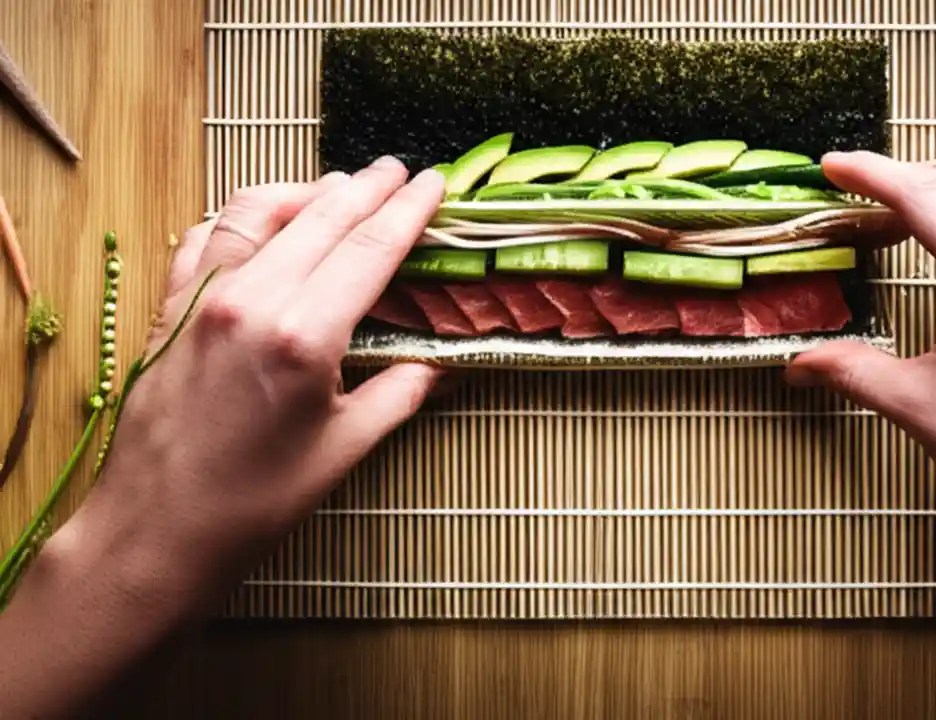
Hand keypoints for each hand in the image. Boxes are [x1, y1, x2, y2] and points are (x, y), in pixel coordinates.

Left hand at [57, 157, 446, 613]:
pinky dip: (242, 216)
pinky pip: (207, 234)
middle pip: (321, 216)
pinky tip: (264, 221)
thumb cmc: (257, 499)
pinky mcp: (170, 306)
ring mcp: (203, 297)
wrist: (157, 527)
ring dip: (307, 191)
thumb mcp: (345, 448)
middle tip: (399, 170)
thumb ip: (401, 393)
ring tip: (340, 187)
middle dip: (367, 187)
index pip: (370, 249)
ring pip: (259, 211)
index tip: (435, 183)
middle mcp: (251, 300)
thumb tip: (445, 363)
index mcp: (304, 335)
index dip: (409, 210)